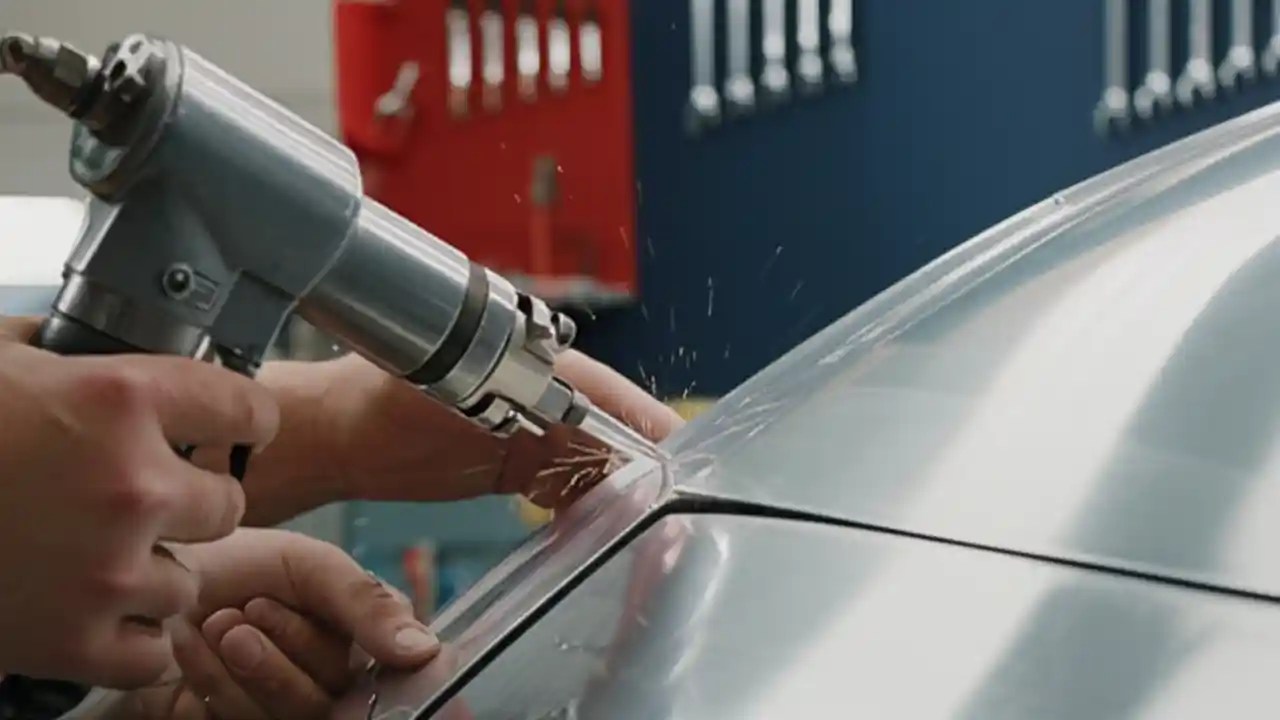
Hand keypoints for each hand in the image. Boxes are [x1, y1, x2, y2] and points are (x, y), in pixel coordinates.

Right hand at [0, 317, 278, 687]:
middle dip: (195, 501)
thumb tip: (88, 337)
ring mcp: (106, 569)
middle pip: (227, 503)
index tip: (245, 425)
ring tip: (109, 556)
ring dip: (156, 571)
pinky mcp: (71, 641)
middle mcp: (131, 484)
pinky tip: (102, 612)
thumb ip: (61, 348)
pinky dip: (130, 639)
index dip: (248, 417)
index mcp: (119, 399)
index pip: (246, 407)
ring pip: (190, 580)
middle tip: (155, 501)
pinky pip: (151, 653)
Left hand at [104, 529, 437, 718]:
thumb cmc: (227, 561)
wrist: (137, 575)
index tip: (330, 625)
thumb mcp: (304, 564)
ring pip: (296, 715)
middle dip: (289, 653)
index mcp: (355, 632)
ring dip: (248, 668)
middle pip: (340, 694)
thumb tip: (425, 650)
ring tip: (214, 624)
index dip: (378, 650)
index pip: (396, 658)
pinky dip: (211, 684)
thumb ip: (364, 602)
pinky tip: (186, 646)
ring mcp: (280, 705)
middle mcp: (326, 673)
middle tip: (245, 614)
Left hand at [243, 350, 682, 525]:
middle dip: (645, 477)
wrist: (338, 432)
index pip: (614, 396)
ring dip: (622, 500)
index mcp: (540, 364)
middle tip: (670, 523)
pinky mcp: (521, 465)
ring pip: (600, 466)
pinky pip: (570, 490)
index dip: (651, 430)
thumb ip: (502, 396)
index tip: (681, 466)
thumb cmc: (376, 395)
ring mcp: (537, 430)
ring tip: (647, 538)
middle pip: (617, 436)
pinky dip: (589, 513)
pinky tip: (601, 539)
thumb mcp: (443, 386)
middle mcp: (548, 394)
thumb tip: (558, 414)